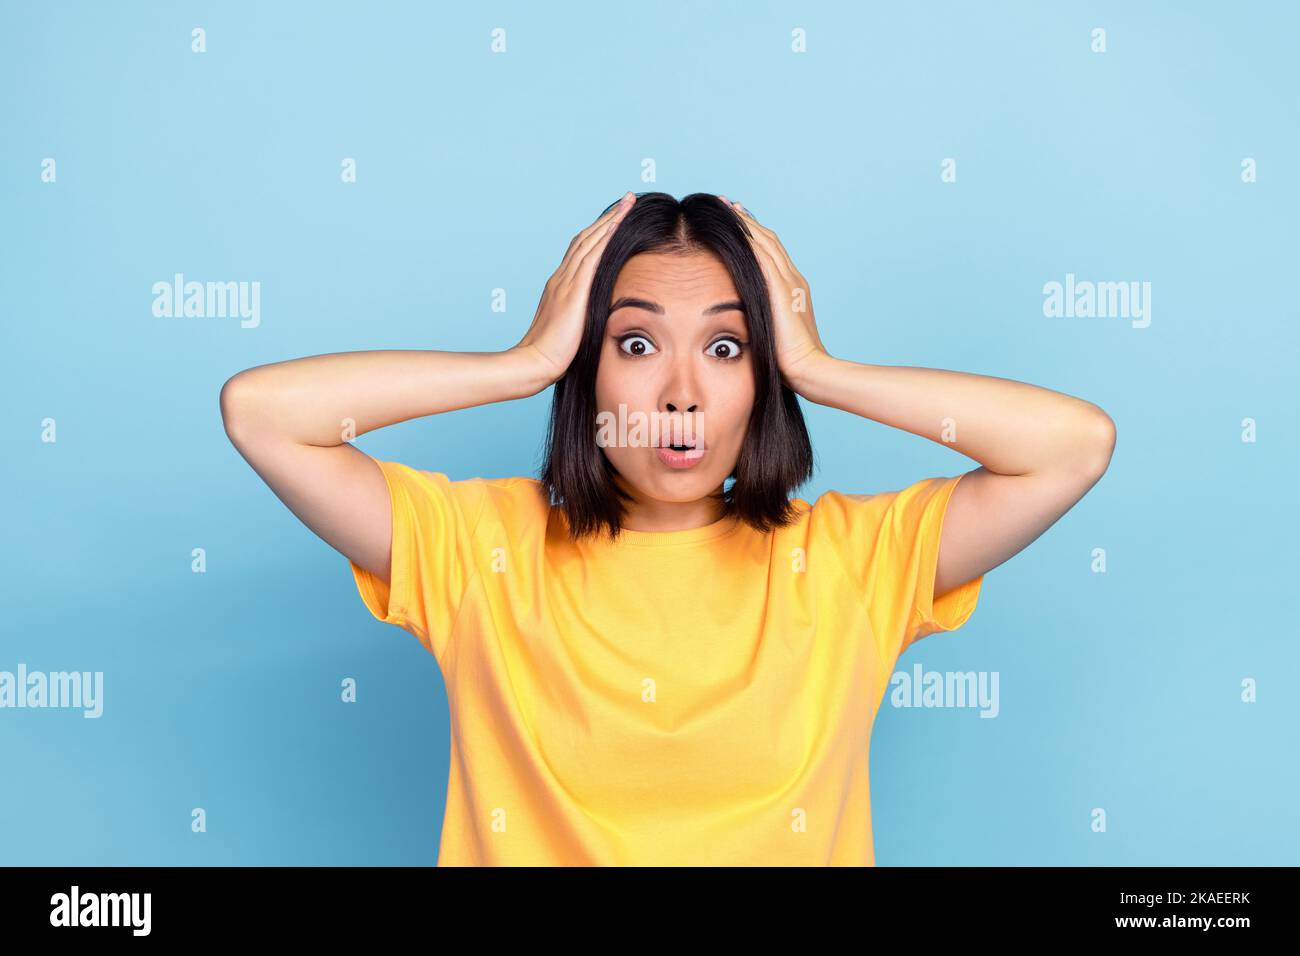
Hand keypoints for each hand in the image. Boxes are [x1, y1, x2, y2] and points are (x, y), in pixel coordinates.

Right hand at [513, 191, 636, 386]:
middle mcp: (561, 278)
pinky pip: (591, 257)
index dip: (599, 233)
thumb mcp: (572, 329)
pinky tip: (616, 225)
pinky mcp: (573, 291)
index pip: (581, 251)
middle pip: (586, 238)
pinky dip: (604, 238)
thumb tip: (598, 319)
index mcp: (560, 286)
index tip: (615, 220)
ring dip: (610, 220)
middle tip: (626, 200)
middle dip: (607, 218)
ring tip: (627, 203)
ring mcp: (565, 282)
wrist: (535, 362)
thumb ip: (583, 318)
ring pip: (590, 241)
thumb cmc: (553, 355)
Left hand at [720, 196, 829, 391]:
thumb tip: (743, 321)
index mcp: (793, 289)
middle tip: (728, 204)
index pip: (772, 255)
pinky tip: (733, 226)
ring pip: (765, 242)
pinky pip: (762, 256)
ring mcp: (789, 282)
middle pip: (768, 241)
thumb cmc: (788, 362)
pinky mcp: (781, 289)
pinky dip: (748, 238)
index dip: (754, 237)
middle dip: (747, 222)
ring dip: (745, 223)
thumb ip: (763, 320)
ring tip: (726, 207)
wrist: (808, 368)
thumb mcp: (774, 334)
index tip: (738, 223)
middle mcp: (793, 279)